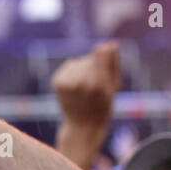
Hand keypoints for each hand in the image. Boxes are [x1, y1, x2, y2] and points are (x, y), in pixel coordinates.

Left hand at [51, 42, 119, 167]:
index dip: (105, 51)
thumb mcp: (113, 86)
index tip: (108, 53)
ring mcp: (67, 81)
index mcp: (97, 83)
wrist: (82, 126)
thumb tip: (112, 43)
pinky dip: (74, 72)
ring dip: (84, 69)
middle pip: (91, 58)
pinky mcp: (57, 81)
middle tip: (97, 85)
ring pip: (80, 61)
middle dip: (96, 66)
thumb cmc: (102, 106)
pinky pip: (70, 65)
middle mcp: (80, 81)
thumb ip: (113, 63)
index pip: (100, 52)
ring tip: (86, 87)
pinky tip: (77, 86)